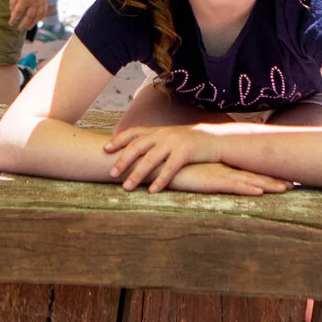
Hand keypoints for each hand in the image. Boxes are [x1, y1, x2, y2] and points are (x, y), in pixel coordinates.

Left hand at [7, 0, 52, 33]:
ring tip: (28, 28)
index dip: (14, 19)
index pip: (18, 13)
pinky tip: (37, 21)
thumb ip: (13, 3)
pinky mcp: (44, 0)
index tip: (11, 24)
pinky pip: (43, 11)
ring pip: (37, 16)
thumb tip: (13, 14)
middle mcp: (33, 2)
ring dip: (32, 23)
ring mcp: (40, 1)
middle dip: (23, 24)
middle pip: (28, 17)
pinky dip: (40, 18)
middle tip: (19, 28)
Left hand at [105, 123, 221, 191]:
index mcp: (158, 131)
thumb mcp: (170, 138)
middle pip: (137, 146)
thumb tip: (135, 152)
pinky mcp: (186, 152)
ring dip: (137, 174)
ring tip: (127, 187)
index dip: (118, 139)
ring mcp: (174, 143)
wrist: (216, 140)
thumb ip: (154, 143)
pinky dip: (161, 180)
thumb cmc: (190, 143)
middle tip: (111, 174)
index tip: (105, 149)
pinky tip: (153, 191)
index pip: (133, 132)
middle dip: (123, 160)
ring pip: (150, 159)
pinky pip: (170, 168)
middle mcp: (163, 135)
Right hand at [165, 161, 292, 196]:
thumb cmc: (173, 169)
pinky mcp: (209, 181)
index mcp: (221, 166)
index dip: (266, 173)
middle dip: (274, 179)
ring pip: (248, 180)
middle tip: (295, 183)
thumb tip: (208, 177)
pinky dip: (247, 189)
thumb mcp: (191, 171)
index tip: (284, 176)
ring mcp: (218, 173)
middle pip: (254, 173)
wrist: (156, 162)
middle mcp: (223, 168)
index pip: (248, 170)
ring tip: (287, 188)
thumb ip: (201, 173)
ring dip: (268, 185)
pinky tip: (260, 192)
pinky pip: (232, 186)